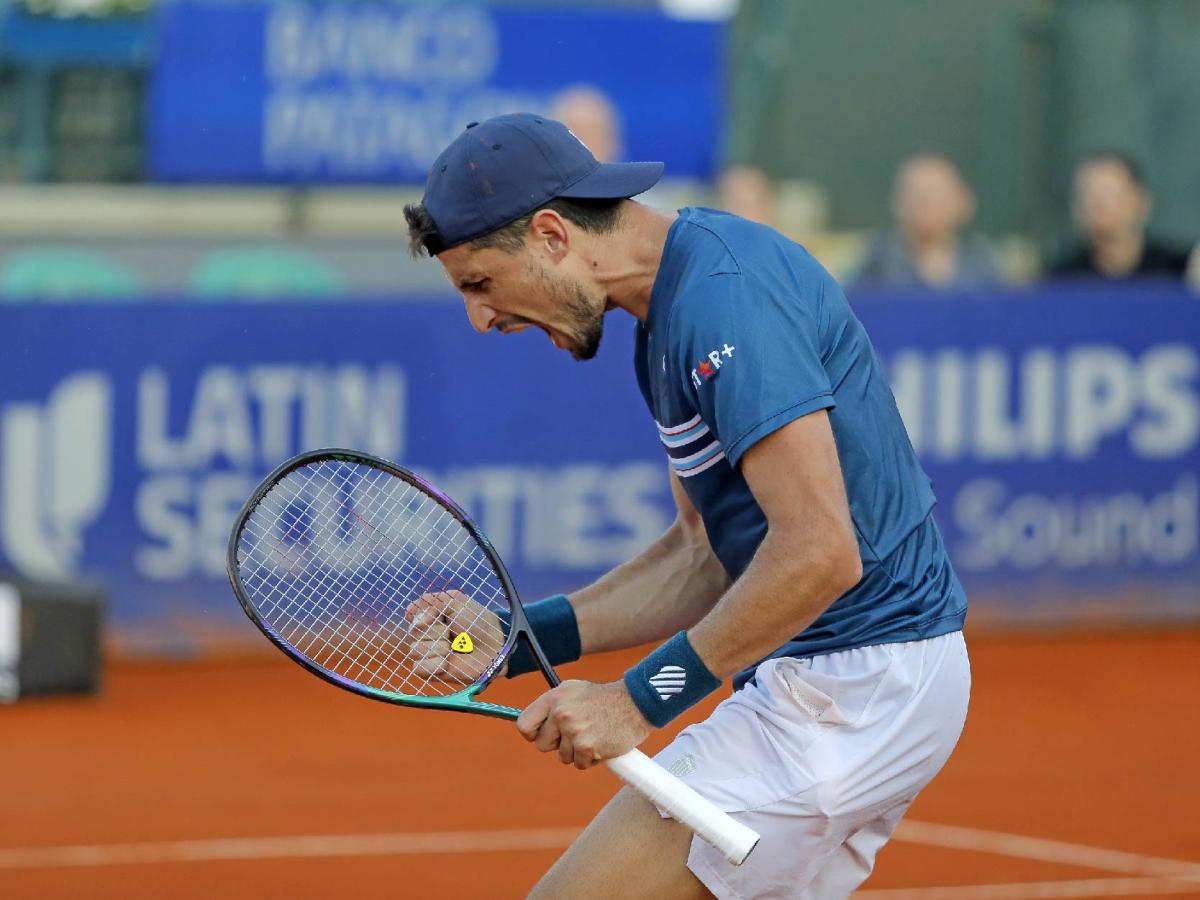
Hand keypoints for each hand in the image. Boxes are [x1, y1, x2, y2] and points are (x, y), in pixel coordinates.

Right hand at [403, 590, 504, 683]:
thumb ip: (434, 604)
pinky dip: (434, 664)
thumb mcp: (457, 602)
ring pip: (415, 650)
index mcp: (429, 613)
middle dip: (437, 630)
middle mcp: (424, 633)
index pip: (413, 611)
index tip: (442, 614)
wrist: (494, 645)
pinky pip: (419, 668)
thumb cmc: (478, 622)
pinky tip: (448, 661)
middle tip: (453, 631)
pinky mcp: (431, 671)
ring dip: (439, 647)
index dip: (426, 613)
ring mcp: (426, 652)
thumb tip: (416, 622)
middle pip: (413, 631)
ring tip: (454, 647)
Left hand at [516, 680, 652, 769]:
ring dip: (577, 752)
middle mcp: (561, 713)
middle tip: (576, 734)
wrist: (636, 703)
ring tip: (594, 734)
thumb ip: (554, 706)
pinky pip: (580, 764)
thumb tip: (535, 724)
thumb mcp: (574, 691)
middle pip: (542, 745)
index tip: (542, 735)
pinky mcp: (587, 747)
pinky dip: (591, 759)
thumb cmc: (606, 698)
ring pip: (563, 757)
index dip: (532, 734)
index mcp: (554, 698)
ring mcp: (574, 731)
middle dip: (558, 745)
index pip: (524, 724)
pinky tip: (602, 742)